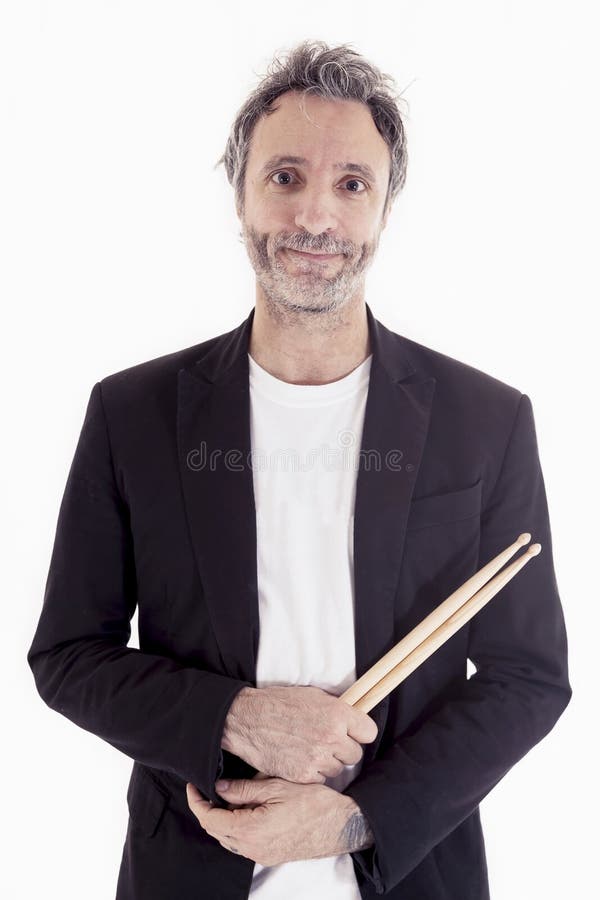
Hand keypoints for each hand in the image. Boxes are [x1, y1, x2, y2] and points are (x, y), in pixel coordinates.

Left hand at [186, 776, 373, 866]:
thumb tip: (219, 787)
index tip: (193, 786)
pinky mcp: (270, 855)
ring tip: (226, 795)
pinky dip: (235, 826)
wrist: (341, 825)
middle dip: (207, 809)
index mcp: (250, 830)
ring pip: (228, 838)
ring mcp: (261, 855)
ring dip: (221, 819)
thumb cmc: (313, 803)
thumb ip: (244, 789)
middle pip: (216, 831)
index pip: (210, 819)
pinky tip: (244, 809)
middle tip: (207, 787)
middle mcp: (252, 848)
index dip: (197, 802)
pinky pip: (242, 843)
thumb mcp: (276, 786)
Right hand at [221, 685, 377, 783]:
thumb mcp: (313, 696)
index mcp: (337, 714)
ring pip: (338, 769)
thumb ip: (336, 708)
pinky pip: (320, 779)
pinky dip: (312, 773)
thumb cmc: (279, 703)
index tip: (352, 733)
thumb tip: (352, 716)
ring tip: (309, 750)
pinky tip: (299, 759)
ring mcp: (318, 758)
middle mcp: (331, 737)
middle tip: (327, 743)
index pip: (369, 732)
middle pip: (355, 754)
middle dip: (343, 750)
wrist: (248, 719)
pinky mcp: (303, 775)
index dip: (360, 732)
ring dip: (327, 762)